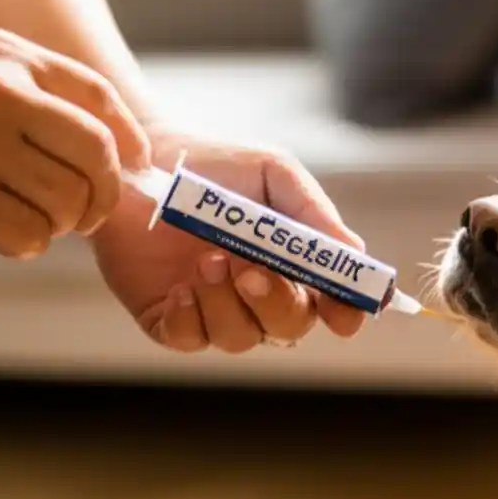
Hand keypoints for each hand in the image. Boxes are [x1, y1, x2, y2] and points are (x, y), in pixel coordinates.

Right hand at [0, 29, 148, 256]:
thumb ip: (39, 92)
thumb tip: (117, 148)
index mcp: (11, 58)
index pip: (99, 97)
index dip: (130, 139)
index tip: (138, 166)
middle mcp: (0, 94)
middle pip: (97, 154)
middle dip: (106, 194)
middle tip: (89, 213)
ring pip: (68, 199)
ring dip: (63, 224)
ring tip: (36, 220)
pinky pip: (31, 232)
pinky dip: (30, 244)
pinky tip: (8, 236)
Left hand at [92, 130, 367, 352]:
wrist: (140, 159)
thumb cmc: (215, 165)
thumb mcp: (275, 174)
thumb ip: (315, 216)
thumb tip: (357, 255)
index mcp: (295, 265)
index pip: (333, 304)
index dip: (345, 313)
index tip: (343, 312)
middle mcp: (259, 295)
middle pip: (290, 327)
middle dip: (276, 303)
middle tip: (251, 271)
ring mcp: (215, 310)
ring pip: (240, 337)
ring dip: (226, 304)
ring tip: (205, 260)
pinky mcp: (169, 319)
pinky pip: (189, 339)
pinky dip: (189, 318)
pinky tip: (179, 287)